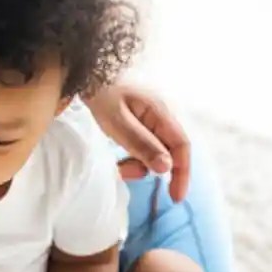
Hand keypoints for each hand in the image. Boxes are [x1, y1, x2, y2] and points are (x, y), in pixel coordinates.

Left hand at [82, 84, 191, 201]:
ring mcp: (153, 119)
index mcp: (161, 112)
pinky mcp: (142, 124)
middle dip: (150, 168)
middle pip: (169, 152)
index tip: (176, 197)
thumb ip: (141, 144)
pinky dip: (132, 156)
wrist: (89, 73)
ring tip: (116, 162)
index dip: (182, 173)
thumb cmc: (102, 94)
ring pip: (155, 152)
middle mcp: (163, 115)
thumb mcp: (117, 122)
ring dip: (137, 163)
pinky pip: (144, 146)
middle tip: (125, 173)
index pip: (181, 147)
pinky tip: (117, 155)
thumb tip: (166, 168)